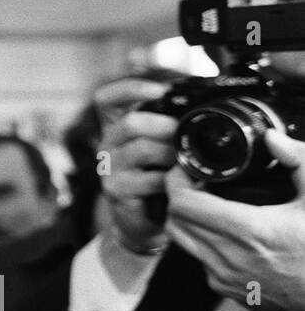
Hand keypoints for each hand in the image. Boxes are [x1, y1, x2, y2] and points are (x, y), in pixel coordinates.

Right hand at [95, 78, 176, 252]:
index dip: (130, 89)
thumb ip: (171, 126)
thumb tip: (204, 102)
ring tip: (188, 161)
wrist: (147, 221)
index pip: (107, 99)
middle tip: (187, 135)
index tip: (160, 90)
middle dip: (165, 125)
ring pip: (141, 148)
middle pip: (130, 122)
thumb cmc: (160, 179)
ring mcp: (110, 167)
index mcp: (118, 127)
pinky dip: (170, 180)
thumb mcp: (163, 147)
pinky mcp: (115, 190)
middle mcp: (108, 143)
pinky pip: (148, 179)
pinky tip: (180, 182)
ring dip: (172, 153)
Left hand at [165, 130, 304, 310]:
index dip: (177, 181)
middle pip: (175, 222)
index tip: (187, 169)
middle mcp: (231, 259)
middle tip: (196, 183)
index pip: (183, 205)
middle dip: (178, 198)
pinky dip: (203, 243)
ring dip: (188, 221)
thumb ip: (299, 162)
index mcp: (250, 232)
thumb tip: (273, 140)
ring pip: (184, 243)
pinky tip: (226, 232)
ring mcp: (228, 279)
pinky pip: (201, 262)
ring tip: (210, 204)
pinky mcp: (232, 293)